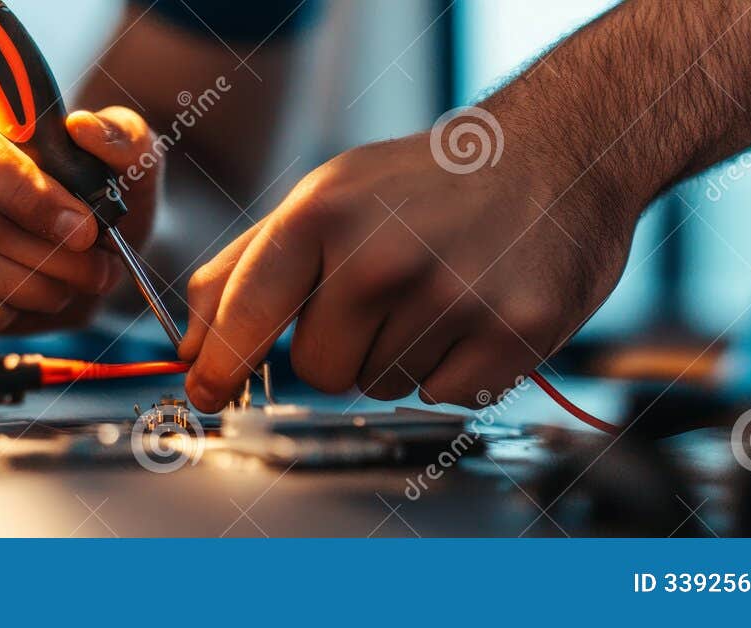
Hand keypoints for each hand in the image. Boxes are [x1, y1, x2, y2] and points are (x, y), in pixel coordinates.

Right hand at [0, 99, 160, 332]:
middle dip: (50, 249)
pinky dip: (11, 309)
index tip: (83, 225)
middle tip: (97, 260)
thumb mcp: (126, 155)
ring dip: (37, 282)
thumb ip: (117, 134)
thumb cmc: (98, 191)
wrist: (95, 250)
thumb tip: (82, 127)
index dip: (27, 192)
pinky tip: (39, 295)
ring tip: (79, 279)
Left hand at [178, 122, 639, 410]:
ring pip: (383, 385)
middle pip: (319, 369)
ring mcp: (450, 297)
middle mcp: (382, 256)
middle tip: (387, 293)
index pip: (246, 313)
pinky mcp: (511, 334)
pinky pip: (445, 396)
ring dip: (404, 354)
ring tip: (440, 290)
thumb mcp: (329, 194)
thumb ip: (249, 267)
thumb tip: (192, 344)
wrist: (558, 152)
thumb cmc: (433, 182)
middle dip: (344, 347)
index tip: (208, 391)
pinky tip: (476, 313)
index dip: (222, 364)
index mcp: (325, 213)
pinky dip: (457, 369)